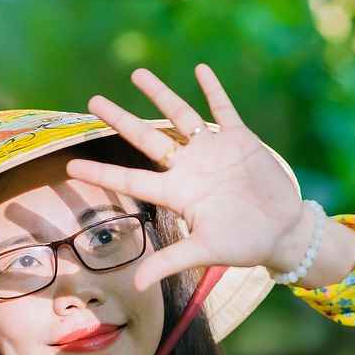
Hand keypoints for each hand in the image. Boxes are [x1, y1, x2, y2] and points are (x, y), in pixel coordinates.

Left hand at [67, 63, 304, 292]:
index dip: (101, 171)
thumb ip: (170, 261)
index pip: (130, 178)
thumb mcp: (204, 253)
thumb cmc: (243, 244)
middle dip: (120, 119)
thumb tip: (136, 285)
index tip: (71, 165)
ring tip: (137, 74)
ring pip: (180, 116)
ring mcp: (212, 151)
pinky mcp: (240, 140)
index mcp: (176, 192)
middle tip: (93, 101)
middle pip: (146, 138)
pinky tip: (200, 69)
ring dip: (160, 94)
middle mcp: (188, 167)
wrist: (283, 232)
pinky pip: (223, 110)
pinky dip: (213, 90)